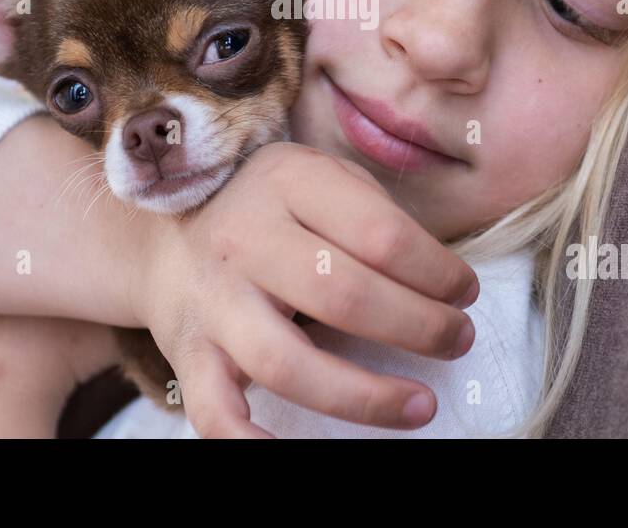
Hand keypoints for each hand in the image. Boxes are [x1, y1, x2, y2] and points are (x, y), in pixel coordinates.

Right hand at [130, 141, 479, 437]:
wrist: (162, 236)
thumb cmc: (268, 209)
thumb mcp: (319, 178)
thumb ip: (375, 213)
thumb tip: (445, 281)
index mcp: (288, 183)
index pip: (380, 234)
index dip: (437, 272)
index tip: (465, 293)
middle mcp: (245, 239)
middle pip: (344, 295)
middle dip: (419, 327)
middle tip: (458, 340)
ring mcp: (215, 300)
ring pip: (288, 362)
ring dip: (364, 396)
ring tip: (420, 405)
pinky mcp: (190, 354)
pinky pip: (216, 412)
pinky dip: (251, 445)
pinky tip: (294, 451)